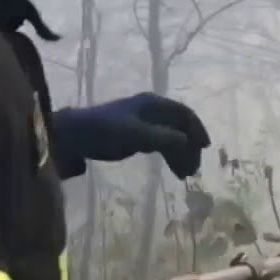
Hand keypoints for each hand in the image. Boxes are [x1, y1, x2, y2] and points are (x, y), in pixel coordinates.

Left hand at [50, 93, 210, 178]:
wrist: (74, 137)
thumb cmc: (105, 132)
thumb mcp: (136, 134)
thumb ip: (164, 138)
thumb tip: (189, 143)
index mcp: (153, 104)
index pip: (184, 114)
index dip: (197, 129)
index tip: (205, 149)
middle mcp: (151, 111)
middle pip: (180, 127)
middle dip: (189, 147)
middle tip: (193, 170)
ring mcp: (144, 123)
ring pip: (171, 137)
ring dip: (180, 154)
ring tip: (184, 175)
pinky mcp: (136, 136)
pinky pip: (161, 144)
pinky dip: (169, 156)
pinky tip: (173, 170)